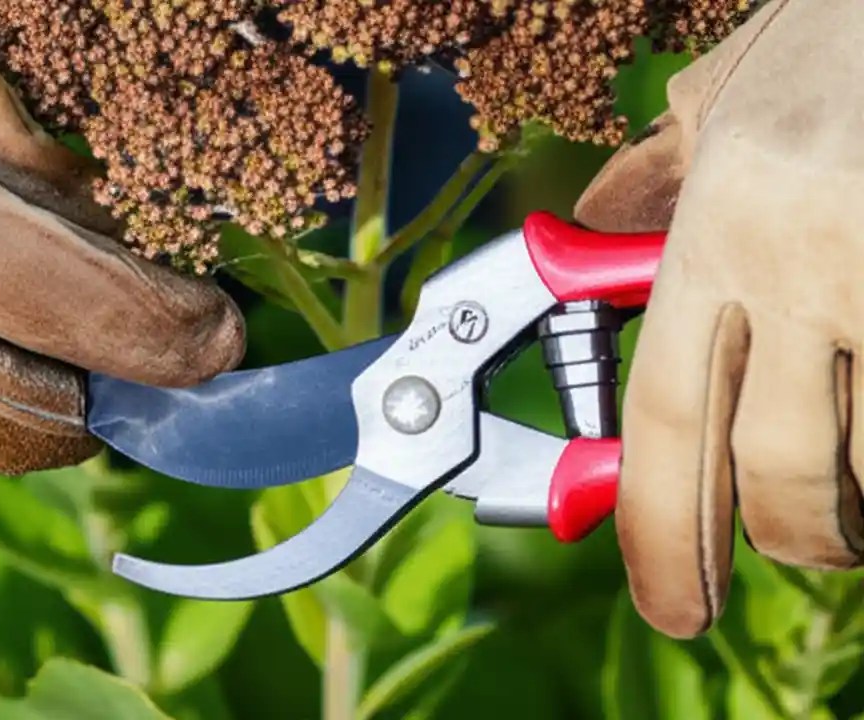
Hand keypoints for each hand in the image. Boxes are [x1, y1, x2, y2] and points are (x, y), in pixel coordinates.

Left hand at [574, 0, 863, 636]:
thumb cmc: (846, 35)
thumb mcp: (726, 97)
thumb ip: (653, 181)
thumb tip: (587, 236)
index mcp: (719, 227)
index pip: (664, 420)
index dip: (656, 532)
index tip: (669, 602)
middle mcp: (804, 265)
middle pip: (778, 470)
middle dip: (787, 534)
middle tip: (793, 545)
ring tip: (855, 458)